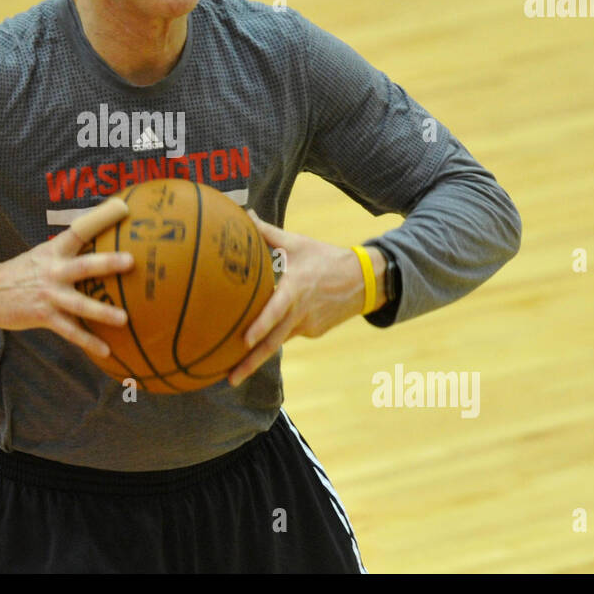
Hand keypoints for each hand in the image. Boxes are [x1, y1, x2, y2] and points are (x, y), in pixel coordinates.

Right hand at [0, 197, 133, 357]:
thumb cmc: (19, 274)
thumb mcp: (41, 256)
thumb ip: (66, 253)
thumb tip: (98, 250)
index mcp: (54, 251)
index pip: (79, 231)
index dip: (99, 218)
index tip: (122, 209)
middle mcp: (53, 270)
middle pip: (83, 266)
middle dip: (107, 263)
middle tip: (131, 261)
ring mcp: (49, 294)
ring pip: (79, 303)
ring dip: (102, 311)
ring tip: (124, 318)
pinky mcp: (43, 315)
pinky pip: (70, 330)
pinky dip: (88, 341)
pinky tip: (106, 350)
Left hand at [227, 211, 379, 385]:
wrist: (364, 281)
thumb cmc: (326, 258)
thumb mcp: (298, 242)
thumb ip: (268, 232)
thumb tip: (245, 214)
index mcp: (295, 289)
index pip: (275, 311)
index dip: (260, 326)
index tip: (244, 341)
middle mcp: (300, 312)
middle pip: (272, 342)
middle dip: (250, 363)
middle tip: (229, 380)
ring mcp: (307, 326)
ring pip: (278, 342)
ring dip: (257, 359)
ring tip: (234, 374)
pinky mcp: (313, 332)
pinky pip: (290, 334)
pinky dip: (275, 338)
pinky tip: (260, 343)